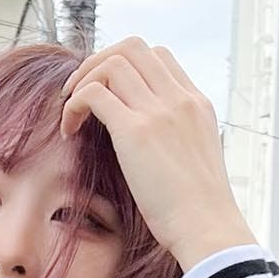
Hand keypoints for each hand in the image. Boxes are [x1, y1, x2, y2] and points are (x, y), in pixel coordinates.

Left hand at [59, 37, 257, 272]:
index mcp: (196, 104)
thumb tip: (150, 151)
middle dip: (97, 63)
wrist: (208, 230)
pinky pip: (94, 93)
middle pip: (132, 47)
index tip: (107, 95)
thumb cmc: (199, 213)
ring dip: (82, 81)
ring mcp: (159, 112)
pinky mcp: (136, 132)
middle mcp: (179, 99)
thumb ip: (176, 143)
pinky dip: (74, 104)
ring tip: (71, 113)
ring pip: (111, 63)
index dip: (125, 67)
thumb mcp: (194, 163)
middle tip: (78, 94)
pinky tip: (70, 131)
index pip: (158, 56)